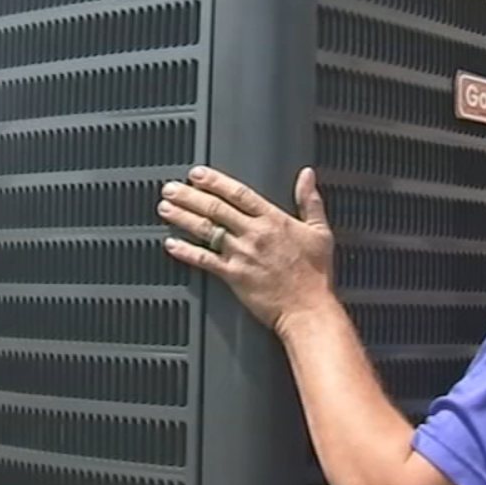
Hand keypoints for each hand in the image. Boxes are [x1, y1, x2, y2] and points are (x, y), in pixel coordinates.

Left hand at [158, 166, 334, 332]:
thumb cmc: (315, 275)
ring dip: (182, 217)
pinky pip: (204, 261)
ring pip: (206, 230)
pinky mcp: (233, 276)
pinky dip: (186, 252)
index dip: (215, 181)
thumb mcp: (319, 232)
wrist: (308, 310)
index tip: (198, 174)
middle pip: (216, 208)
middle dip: (190, 195)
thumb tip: (307, 175)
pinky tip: (171, 244)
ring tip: (165, 208)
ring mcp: (242, 255)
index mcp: (274, 220)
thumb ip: (310, 201)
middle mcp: (254, 234)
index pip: (239, 193)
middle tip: (171, 188)